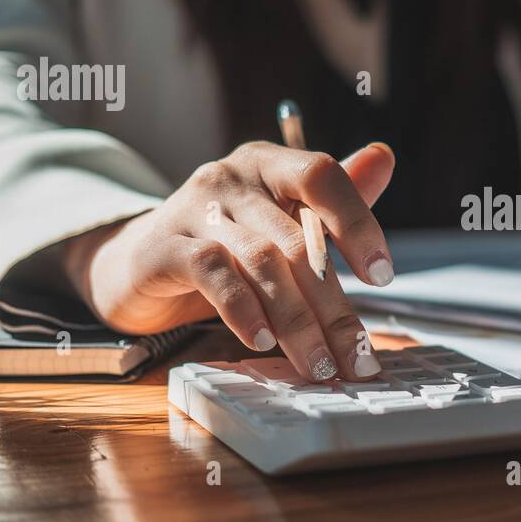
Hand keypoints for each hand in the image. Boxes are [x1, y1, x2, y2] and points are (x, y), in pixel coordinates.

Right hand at [63, 141, 396, 381]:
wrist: (136, 262)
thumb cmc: (224, 241)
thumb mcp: (280, 219)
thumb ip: (333, 198)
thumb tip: (385, 156)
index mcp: (269, 164)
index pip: (321, 176)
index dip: (357, 222)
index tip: (383, 276)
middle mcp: (231, 178)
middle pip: (297, 240)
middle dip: (333, 306)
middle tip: (358, 357)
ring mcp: (194, 209)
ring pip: (261, 262)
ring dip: (296, 321)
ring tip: (319, 364)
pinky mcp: (163, 248)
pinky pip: (212, 274)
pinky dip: (242, 309)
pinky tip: (261, 340)